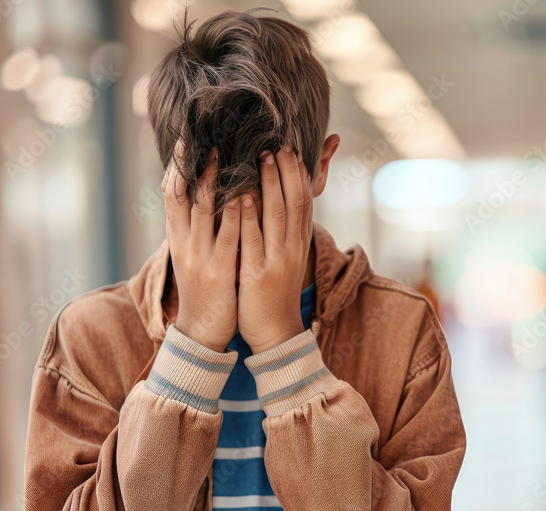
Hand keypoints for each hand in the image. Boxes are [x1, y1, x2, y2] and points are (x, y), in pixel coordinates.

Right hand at [165, 144, 240, 351]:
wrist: (202, 332)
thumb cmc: (205, 289)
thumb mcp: (195, 255)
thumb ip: (197, 228)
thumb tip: (203, 196)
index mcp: (177, 237)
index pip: (170, 193)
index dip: (176, 165)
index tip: (185, 137)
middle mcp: (183, 242)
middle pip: (181, 194)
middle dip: (188, 162)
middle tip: (198, 133)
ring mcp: (200, 256)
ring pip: (202, 210)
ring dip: (211, 180)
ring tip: (220, 152)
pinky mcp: (219, 271)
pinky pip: (228, 238)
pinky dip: (235, 215)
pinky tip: (244, 195)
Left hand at [237, 148, 312, 353]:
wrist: (276, 333)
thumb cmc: (275, 293)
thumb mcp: (285, 259)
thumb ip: (284, 231)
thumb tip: (279, 203)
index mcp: (298, 243)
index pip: (304, 201)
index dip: (299, 174)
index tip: (292, 149)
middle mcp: (292, 248)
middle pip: (294, 201)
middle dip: (287, 171)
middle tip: (279, 143)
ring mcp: (277, 260)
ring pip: (277, 216)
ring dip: (270, 184)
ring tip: (262, 157)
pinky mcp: (258, 275)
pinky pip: (254, 241)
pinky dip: (249, 218)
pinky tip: (242, 197)